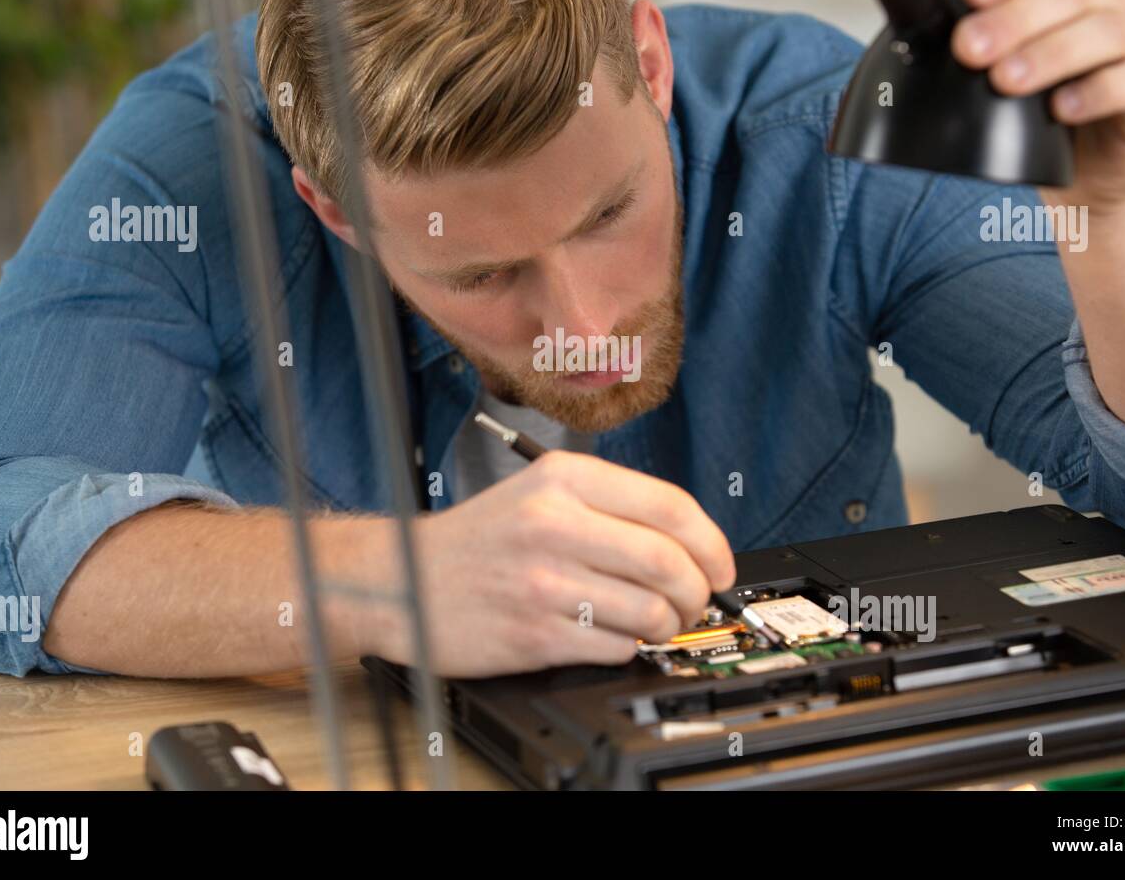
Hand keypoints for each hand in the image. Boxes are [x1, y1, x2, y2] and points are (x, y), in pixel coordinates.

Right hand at [377, 450, 735, 677]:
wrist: (404, 579)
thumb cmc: (480, 538)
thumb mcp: (540, 491)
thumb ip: (612, 505)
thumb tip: (693, 543)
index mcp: (563, 479)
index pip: (670, 506)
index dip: (712, 543)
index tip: (720, 565)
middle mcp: (553, 523)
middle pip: (668, 562)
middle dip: (697, 590)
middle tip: (694, 600)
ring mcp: (543, 581)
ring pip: (650, 610)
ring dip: (668, 624)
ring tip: (654, 621)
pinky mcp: (534, 633)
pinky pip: (616, 646)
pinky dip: (628, 647)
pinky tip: (610, 633)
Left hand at [948, 0, 1124, 211]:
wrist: (1081, 172)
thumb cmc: (1028, 109)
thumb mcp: (991, 66)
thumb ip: (963, 31)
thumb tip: (911, 1)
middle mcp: (1105, 3)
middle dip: (1014, 18)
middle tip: (969, 48)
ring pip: (1104, 31)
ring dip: (1048, 54)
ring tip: (1005, 81)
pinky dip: (1096, 92)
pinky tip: (1061, 109)